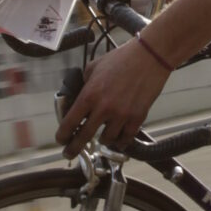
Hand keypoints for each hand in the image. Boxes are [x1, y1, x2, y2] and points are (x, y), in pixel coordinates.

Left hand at [56, 39, 168, 155]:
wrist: (149, 57)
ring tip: (101, 138)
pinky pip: (126, 138)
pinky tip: (118, 140)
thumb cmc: (121, 58)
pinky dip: (120, 141)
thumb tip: (80, 96)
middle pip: (84, 137)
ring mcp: (121, 115)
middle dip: (74, 148)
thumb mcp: (94, 67)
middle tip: (70, 153)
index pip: (70, 122)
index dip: (63, 135)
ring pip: (107, 140)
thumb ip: (85, 84)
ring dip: (102, 140)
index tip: (61, 140)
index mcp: (90, 95)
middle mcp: (104, 108)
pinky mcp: (137, 118)